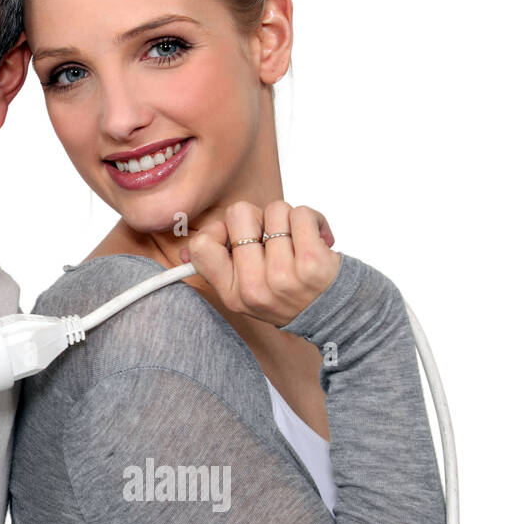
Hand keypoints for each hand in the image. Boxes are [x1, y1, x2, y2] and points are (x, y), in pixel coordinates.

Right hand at [179, 200, 339, 327]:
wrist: (337, 314)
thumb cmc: (290, 294)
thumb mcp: (246, 291)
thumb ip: (219, 267)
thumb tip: (186, 252)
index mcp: (231, 293)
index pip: (201, 245)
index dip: (219, 230)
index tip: (237, 238)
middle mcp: (253, 288)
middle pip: (239, 214)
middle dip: (258, 217)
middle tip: (271, 238)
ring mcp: (283, 276)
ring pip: (275, 209)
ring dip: (288, 219)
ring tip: (297, 241)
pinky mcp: (312, 262)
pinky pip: (301, 213)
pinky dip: (312, 219)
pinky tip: (316, 238)